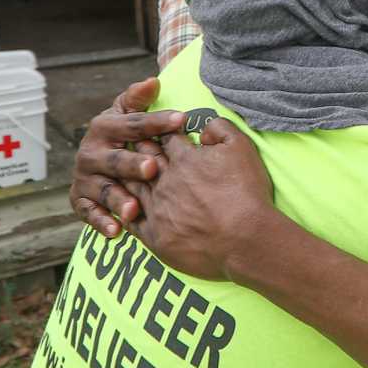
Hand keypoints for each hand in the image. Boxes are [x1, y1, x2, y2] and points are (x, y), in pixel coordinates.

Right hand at [68, 78, 183, 236]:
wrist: (95, 160)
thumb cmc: (122, 134)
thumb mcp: (128, 114)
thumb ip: (138, 100)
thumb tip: (153, 81)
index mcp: (104, 126)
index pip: (133, 124)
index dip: (157, 121)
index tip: (181, 120)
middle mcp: (91, 152)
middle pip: (116, 160)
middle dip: (133, 164)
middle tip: (153, 168)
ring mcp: (85, 178)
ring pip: (104, 190)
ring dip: (118, 199)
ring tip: (134, 208)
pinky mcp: (80, 200)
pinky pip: (90, 213)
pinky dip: (101, 222)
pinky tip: (116, 231)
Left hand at [134, 117, 277, 282]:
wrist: (245, 239)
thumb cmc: (246, 193)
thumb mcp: (242, 148)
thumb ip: (220, 128)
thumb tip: (204, 128)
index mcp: (184, 159)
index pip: (166, 139)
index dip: (162, 132)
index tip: (158, 130)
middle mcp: (165, 182)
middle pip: (144, 160)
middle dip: (139, 151)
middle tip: (132, 144)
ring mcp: (157, 210)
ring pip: (132, 187)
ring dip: (127, 178)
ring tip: (122, 173)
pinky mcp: (155, 236)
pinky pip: (131, 220)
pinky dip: (125, 210)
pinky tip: (123, 207)